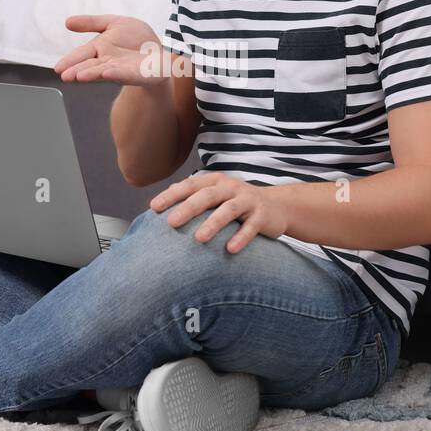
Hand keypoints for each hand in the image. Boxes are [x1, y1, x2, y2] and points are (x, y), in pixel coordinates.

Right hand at [54, 14, 164, 86]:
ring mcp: (122, 69)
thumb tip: (67, 22)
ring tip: (80, 76)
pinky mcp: (138, 74)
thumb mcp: (113, 23)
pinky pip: (126, 74)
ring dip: (92, 74)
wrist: (159, 50)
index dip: (70, 61)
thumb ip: (91, 22)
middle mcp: (107, 61)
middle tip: (64, 75)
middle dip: (77, 70)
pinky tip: (107, 72)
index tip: (58, 68)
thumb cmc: (135, 38)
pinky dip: (116, 73)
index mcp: (99, 49)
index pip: (81, 54)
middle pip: (89, 66)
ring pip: (104, 71)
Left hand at [150, 172, 289, 253]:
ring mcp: (247, 201)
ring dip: (213, 224)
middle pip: (207, 196)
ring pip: (228, 210)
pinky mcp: (262, 216)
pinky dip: (241, 237)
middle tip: (171, 222)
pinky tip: (230, 249)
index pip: (190, 186)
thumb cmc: (236, 203)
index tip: (154, 207)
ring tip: (200, 239)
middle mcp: (230, 188)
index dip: (172, 195)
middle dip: (188, 208)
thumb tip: (164, 195)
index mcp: (215, 182)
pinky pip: (251, 227)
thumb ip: (193, 195)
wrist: (275, 207)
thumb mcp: (215, 195)